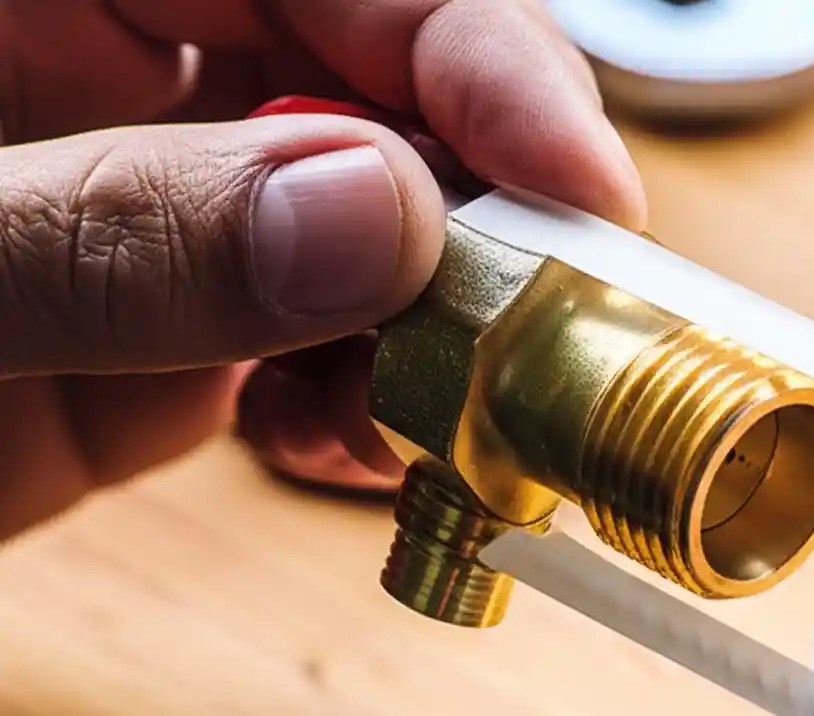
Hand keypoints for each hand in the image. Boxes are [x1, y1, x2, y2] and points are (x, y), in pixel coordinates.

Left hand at [0, 0, 644, 537]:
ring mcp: (165, 206)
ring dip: (441, 325)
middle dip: (483, 199)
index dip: (473, 48)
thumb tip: (376, 215)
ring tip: (433, 411)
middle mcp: (130, 82)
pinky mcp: (179, 320)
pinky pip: (324, 337)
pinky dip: (373, 402)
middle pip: (385, 88)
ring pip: (378, 223)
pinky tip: (355, 448)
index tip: (572, 173)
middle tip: (534, 312)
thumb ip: (120, 233)